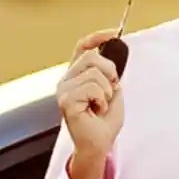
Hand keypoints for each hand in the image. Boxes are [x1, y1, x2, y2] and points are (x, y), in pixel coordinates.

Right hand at [56, 29, 123, 178]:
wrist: (99, 145)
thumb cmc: (103, 122)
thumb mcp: (113, 90)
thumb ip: (110, 73)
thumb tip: (114, 53)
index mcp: (76, 75)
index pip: (81, 47)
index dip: (97, 37)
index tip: (113, 33)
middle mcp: (66, 80)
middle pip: (92, 57)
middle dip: (110, 73)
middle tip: (109, 92)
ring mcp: (64, 90)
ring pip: (95, 73)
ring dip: (106, 92)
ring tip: (100, 105)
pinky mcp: (66, 100)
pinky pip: (92, 88)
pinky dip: (102, 100)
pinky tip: (96, 111)